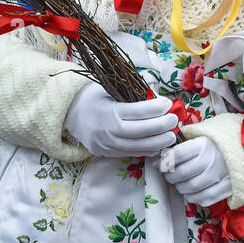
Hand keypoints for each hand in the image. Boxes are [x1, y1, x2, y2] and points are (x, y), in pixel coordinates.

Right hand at [63, 82, 178, 157]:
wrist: (69, 114)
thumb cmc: (92, 98)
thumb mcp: (108, 88)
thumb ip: (131, 92)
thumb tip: (156, 93)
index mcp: (108, 111)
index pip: (137, 112)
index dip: (156, 108)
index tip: (167, 103)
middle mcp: (107, 130)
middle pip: (141, 132)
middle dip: (162, 127)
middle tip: (174, 120)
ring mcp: (107, 144)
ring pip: (138, 147)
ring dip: (159, 142)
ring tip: (171, 135)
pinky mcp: (108, 153)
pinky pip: (132, 154)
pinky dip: (148, 150)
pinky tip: (158, 144)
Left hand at [159, 136, 231, 205]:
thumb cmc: (223, 140)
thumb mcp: (206, 132)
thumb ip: (188, 137)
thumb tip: (166, 146)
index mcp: (204, 144)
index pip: (176, 155)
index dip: (164, 161)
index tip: (159, 164)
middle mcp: (210, 160)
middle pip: (181, 173)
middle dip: (170, 176)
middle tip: (169, 175)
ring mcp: (219, 176)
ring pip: (190, 188)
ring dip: (180, 187)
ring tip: (180, 183)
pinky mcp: (227, 189)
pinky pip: (204, 199)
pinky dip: (193, 197)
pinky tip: (192, 192)